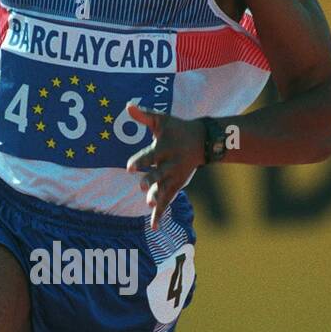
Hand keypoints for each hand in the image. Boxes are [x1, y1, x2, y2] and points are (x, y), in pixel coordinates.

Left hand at [125, 103, 203, 230]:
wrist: (203, 142)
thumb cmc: (177, 129)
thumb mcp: (162, 121)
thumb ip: (144, 115)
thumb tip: (127, 105)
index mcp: (164, 149)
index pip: (150, 156)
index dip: (140, 162)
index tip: (130, 168)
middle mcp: (170, 165)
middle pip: (159, 174)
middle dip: (151, 180)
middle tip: (142, 186)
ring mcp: (174, 177)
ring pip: (164, 190)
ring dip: (157, 198)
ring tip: (150, 205)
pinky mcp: (176, 186)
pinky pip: (168, 201)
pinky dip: (161, 214)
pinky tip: (153, 227)